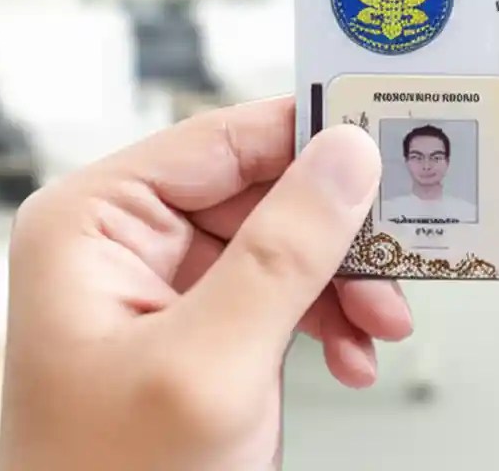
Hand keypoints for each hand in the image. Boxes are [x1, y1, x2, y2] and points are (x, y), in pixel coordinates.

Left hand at [0, 97, 411, 469]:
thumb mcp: (209, 362)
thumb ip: (283, 252)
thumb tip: (347, 157)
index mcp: (97, 222)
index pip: (226, 139)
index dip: (315, 136)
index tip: (392, 143)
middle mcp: (130, 242)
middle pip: (270, 191)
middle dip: (343, 234)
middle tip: (401, 257)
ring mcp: (170, 286)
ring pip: (291, 241)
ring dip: (347, 283)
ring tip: (381, 323)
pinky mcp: (208, 327)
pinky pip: (289, 292)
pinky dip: (333, 320)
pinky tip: (354, 355)